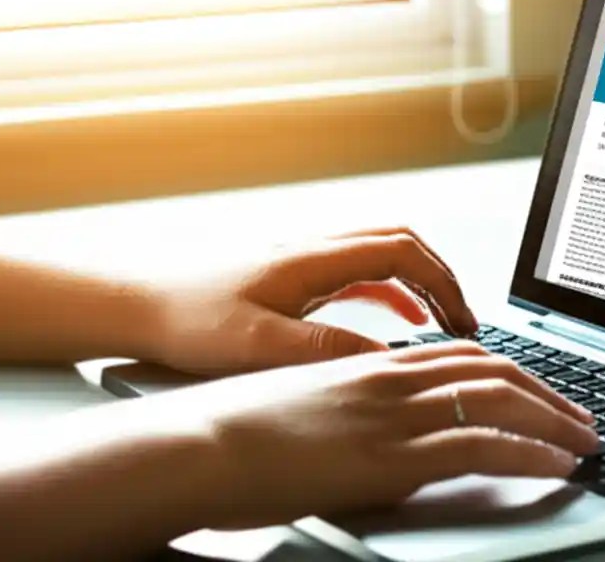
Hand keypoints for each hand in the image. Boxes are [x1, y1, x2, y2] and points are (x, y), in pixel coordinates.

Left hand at [145, 227, 477, 375]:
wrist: (139, 303)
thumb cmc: (188, 317)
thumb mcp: (261, 345)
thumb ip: (327, 351)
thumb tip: (388, 360)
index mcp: (315, 259)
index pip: (403, 251)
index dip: (442, 282)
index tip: (461, 322)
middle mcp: (316, 251)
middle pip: (402, 244)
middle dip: (442, 279)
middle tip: (465, 321)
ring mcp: (307, 262)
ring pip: (384, 257)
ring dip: (420, 285)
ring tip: (444, 325)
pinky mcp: (296, 278)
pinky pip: (361, 275)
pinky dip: (393, 294)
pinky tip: (398, 323)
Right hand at [165, 341, 597, 525]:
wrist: (200, 446)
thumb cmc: (237, 434)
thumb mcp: (306, 412)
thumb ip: (354, 416)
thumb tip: (379, 439)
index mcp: (373, 367)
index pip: (463, 356)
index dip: (512, 371)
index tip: (538, 390)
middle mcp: (393, 380)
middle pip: (494, 371)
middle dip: (548, 394)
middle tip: (580, 417)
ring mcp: (396, 415)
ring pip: (500, 400)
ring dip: (554, 420)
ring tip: (585, 440)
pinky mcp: (394, 456)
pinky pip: (483, 445)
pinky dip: (532, 451)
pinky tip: (556, 462)